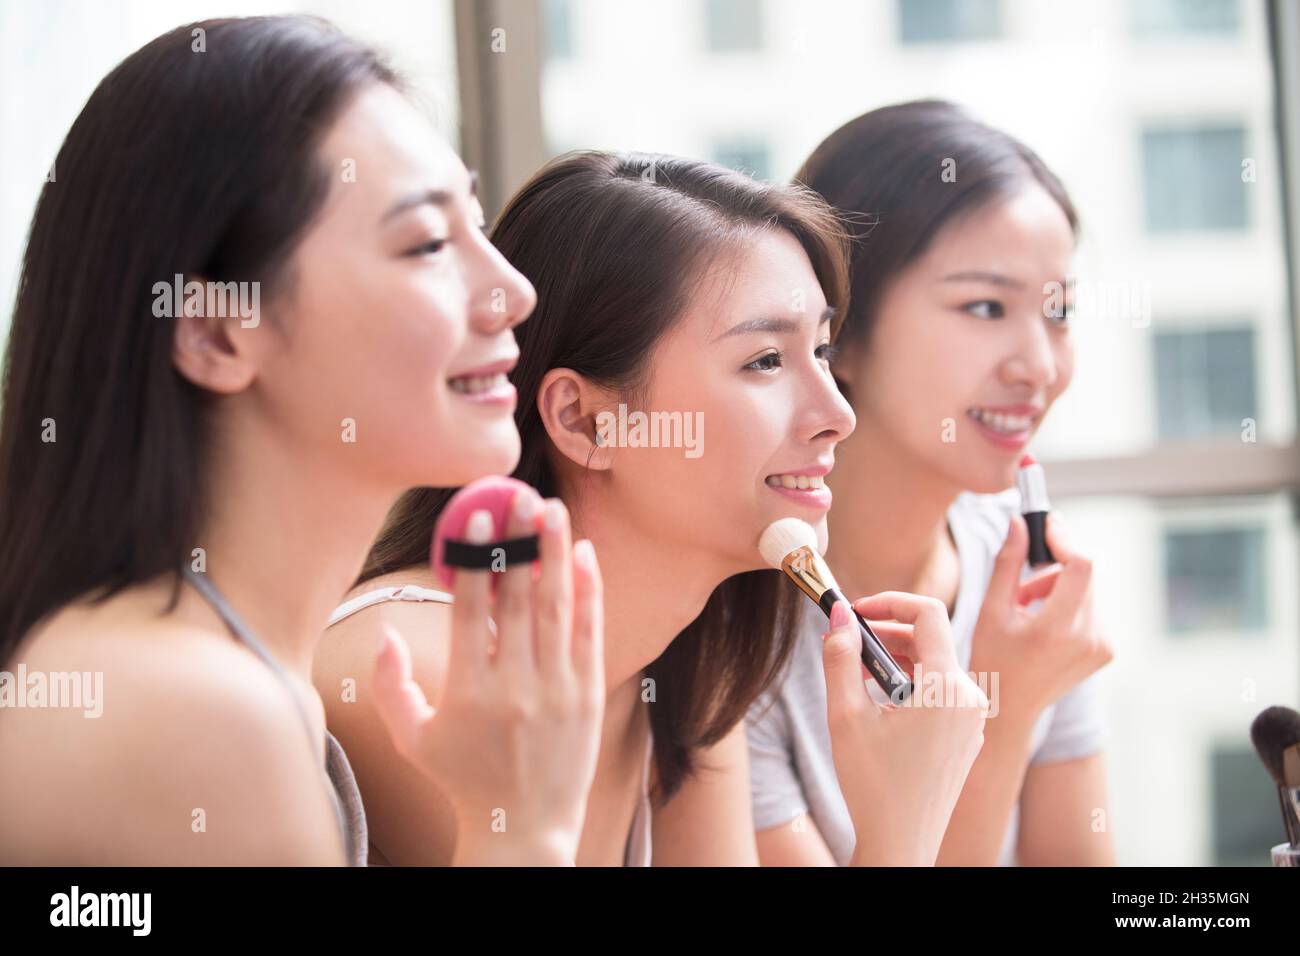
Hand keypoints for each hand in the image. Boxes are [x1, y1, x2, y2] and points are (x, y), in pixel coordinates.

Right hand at [369, 490, 604, 864]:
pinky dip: (590, 591)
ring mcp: (559, 689)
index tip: (480, 515)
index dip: (478, 558)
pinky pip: (590, 633)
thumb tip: (384, 631)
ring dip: (558, 554)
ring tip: (554, 510)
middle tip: (523, 497)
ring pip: (559, 608)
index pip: (474, 610)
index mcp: (470, 691)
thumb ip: (388, 684)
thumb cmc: (463, 781)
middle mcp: (518, 686)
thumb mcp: (412, 737)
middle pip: (522, 598)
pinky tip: (584, 555)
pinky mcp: (589, 695)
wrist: (522, 828)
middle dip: (523, 542)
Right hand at [821, 593, 987, 865]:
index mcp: (947, 689)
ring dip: (897, 658)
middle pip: (932, 638)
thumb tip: (840, 614)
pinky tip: (880, 703)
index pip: (929, 613)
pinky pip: (942, 691)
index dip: (890, 600)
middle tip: (846, 640)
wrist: (901, 844)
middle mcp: (970, 698)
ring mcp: (973, 718)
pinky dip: (912, 683)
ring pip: (936, 664)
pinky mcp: (968, 734)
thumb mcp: (845, 716)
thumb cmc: (873, 785)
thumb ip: (841, 658)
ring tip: (856, 673)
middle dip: (887, 632)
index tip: (856, 609)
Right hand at [967, 513, 1112, 724]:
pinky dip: (1069, 605)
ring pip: (1087, 590)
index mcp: (1056, 630)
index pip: (1080, 566)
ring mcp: (1102, 646)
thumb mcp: (991, 610)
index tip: (1047, 525)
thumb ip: (1008, 564)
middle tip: (1023, 583)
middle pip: (1083, 575)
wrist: (1011, 707)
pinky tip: (1045, 624)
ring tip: (1028, 608)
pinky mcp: (1106, 649)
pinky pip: (1091, 608)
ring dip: (1060, 587)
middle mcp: (1087, 638)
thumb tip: (1019, 522)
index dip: (1065, 539)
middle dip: (1054, 567)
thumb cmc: (993, 658)